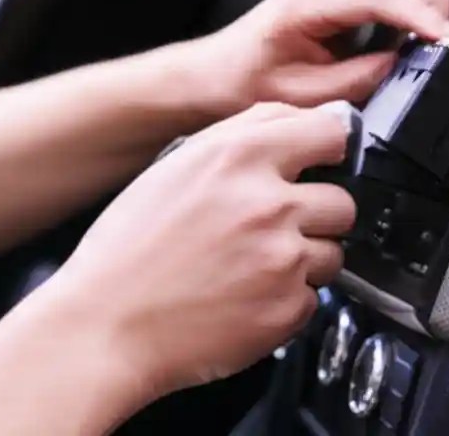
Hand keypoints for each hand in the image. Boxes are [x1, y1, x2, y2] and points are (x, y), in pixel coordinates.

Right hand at [33, 102, 355, 402]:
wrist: (106, 326)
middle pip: (342, 199)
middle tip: (273, 228)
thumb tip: (294, 124)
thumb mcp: (173, 167)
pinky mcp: (288, 308)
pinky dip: (287, 300)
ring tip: (251, 267)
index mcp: (236, 157)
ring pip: (332, 251)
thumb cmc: (126, 251)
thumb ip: (240, 137)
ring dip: (304, 260)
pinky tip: (244, 296)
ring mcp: (283, 259)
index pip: (328, 131)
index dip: (326, 148)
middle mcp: (267, 203)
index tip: (320, 161)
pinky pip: (313, 297)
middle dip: (315, 214)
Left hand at [183, 0, 448, 116]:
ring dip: (418, 5)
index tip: (445, 41)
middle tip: (438, 42)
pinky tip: (393, 48)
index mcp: (309, 4)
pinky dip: (402, 14)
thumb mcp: (301, 95)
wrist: (211, 75)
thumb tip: (402, 68)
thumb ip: (356, 81)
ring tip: (416, 48)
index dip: (420, 16)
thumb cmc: (242, 83)